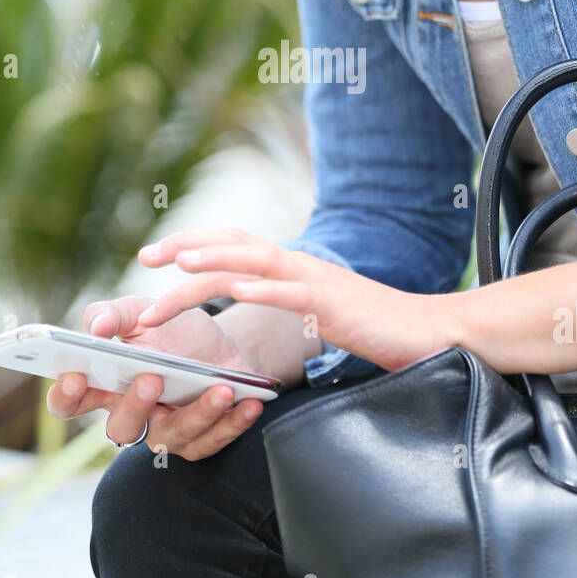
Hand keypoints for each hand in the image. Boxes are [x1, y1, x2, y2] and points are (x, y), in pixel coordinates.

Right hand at [46, 295, 265, 459]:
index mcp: (106, 385)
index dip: (66, 395)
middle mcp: (133, 415)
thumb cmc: (174, 331)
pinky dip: (232, 423)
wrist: (225, 345)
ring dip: (197, 414)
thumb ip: (112, 314)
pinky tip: (247, 404)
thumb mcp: (143, 311)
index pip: (71, 402)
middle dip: (135, 406)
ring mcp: (167, 431)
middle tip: (152, 378)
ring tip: (219, 390)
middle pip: (121, 427)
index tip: (76, 376)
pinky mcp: (201, 440)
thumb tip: (94, 327)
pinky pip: (213, 440)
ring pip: (173, 436)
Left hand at [136, 226, 457, 373]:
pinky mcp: (337, 307)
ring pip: (258, 262)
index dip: (192, 244)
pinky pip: (297, 294)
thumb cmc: (376, 329)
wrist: (432, 333)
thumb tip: (253, 304)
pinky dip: (267, 289)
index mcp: (293, 268)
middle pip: (235, 245)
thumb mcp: (320, 311)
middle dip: (186, 248)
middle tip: (144, 257)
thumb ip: (287, 302)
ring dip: (216, 262)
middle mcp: (301, 266)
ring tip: (179, 266)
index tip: (152, 255)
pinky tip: (240, 290)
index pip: (234, 244)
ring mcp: (318, 283)